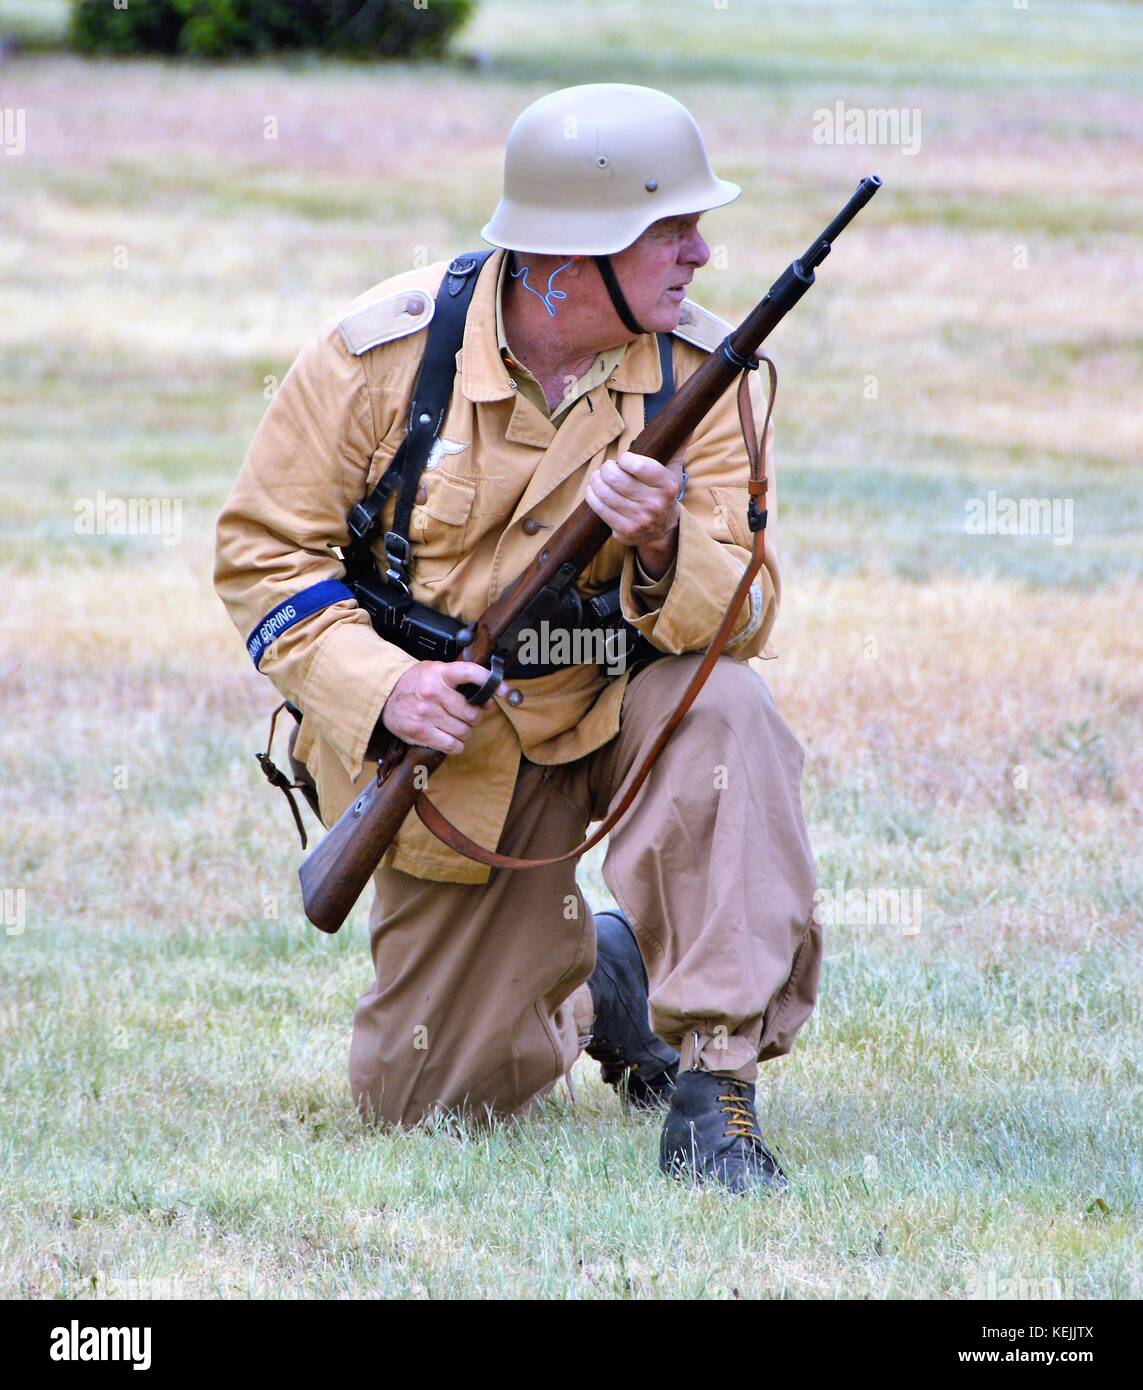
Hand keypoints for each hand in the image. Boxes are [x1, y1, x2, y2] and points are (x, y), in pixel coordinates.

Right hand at [381, 661, 506, 754]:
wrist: (385, 694)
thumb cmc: (416, 682)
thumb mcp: (437, 671)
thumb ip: (462, 682)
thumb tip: (489, 701)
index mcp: (440, 673)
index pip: (472, 673)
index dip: (492, 682)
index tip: (504, 691)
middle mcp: (434, 692)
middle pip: (471, 713)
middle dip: (473, 717)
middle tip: (465, 715)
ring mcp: (426, 714)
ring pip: (464, 731)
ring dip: (464, 731)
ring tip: (454, 726)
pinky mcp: (421, 732)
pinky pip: (452, 745)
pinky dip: (456, 744)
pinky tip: (449, 738)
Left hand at [585, 450, 681, 578]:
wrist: (663, 530)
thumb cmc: (663, 494)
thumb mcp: (673, 472)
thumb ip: (677, 448)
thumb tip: (687, 425)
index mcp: (667, 487)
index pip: (639, 466)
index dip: (625, 458)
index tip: (624, 459)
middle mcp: (654, 504)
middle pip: (616, 479)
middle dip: (606, 469)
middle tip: (608, 467)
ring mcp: (638, 520)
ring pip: (605, 493)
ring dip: (596, 480)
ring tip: (599, 477)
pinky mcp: (624, 531)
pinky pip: (599, 508)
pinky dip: (592, 495)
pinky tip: (594, 490)